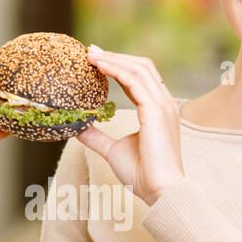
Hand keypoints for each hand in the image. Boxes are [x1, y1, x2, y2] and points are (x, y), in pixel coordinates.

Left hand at [75, 46, 184, 203]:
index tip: (96, 59)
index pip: (140, 78)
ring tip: (91, 55)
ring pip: (139, 69)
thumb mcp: (113, 150)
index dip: (119, 65)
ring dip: (113, 59)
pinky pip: (135, 82)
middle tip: (90, 50)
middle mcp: (164, 103)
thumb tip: (77, 128)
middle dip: (115, 56)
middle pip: (142, 66)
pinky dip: (117, 70)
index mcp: (158, 110)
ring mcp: (163, 106)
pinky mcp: (157, 111)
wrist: (159, 190)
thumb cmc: (142, 174)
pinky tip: (99, 67)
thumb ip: (97, 137)